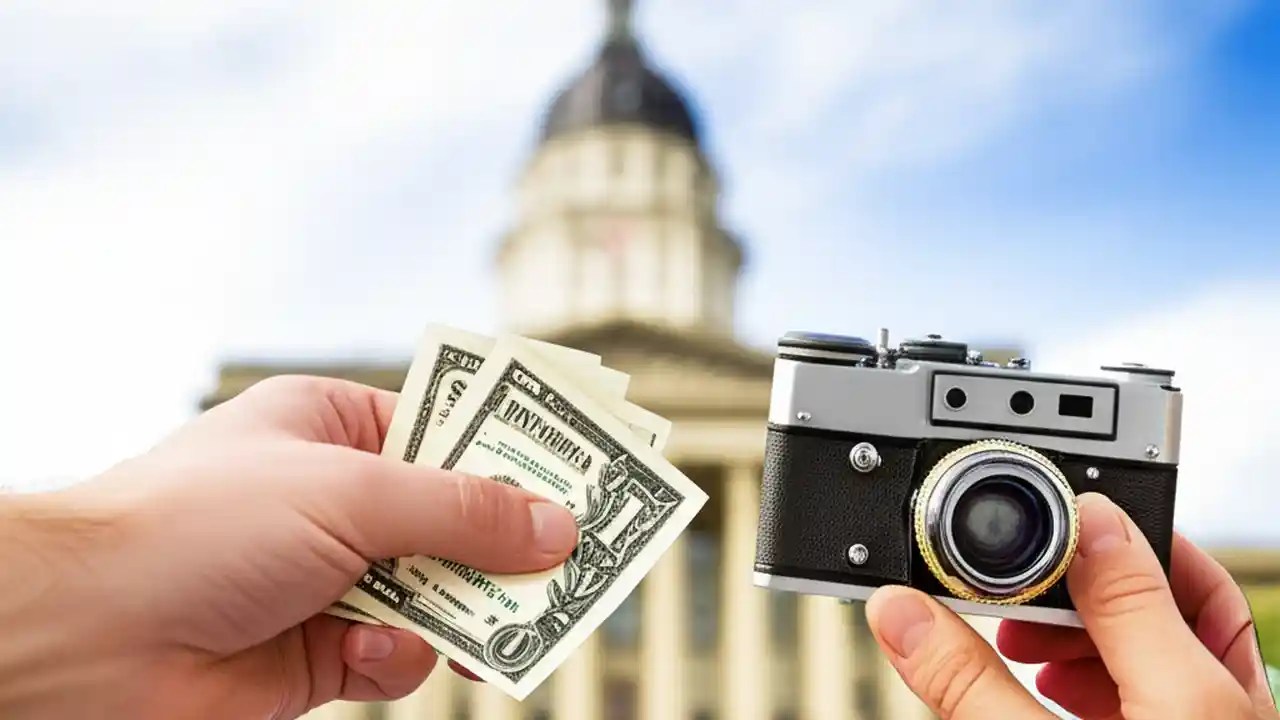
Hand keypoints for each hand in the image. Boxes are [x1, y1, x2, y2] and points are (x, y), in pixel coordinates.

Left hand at [0, 376, 579, 719]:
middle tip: (574, 562)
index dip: (516, 454)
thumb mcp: (349, 494)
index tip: (585, 474)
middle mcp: (336, 500)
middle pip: (455, 517)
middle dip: (504, 545)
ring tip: (489, 625)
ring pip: (439, 593)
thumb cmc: (201, 525)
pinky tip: (365, 657)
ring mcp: (331, 577)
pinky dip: (398, 660)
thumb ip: (461, 511)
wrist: (87, 638)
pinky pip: (401, 655)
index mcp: (334, 429)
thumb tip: (558, 526)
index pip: (450, 431)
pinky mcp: (323, 653)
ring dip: (458, 612)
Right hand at [866, 492, 1276, 718]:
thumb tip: (901, 610)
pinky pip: (1175, 687)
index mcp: (1197, 693)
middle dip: (1082, 577)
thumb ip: (970, 683)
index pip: (1144, 556)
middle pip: (1171, 587)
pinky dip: (1111, 675)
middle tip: (1020, 589)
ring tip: (1027, 647)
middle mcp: (1229, 702)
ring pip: (1176, 640)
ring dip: (1094, 627)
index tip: (1022, 510)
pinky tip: (1056, 694)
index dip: (1077, 518)